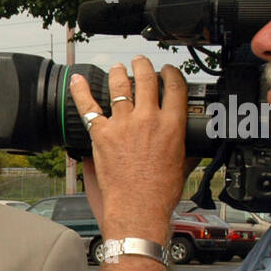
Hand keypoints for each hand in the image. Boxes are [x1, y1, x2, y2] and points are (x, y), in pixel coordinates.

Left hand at [69, 57, 191, 241]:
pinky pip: (88, 107)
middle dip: (143, 66)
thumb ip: (185, 148)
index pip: (175, 86)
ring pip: (119, 87)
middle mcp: (148, 119)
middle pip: (146, 80)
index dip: (171, 73)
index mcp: (172, 124)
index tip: (167, 70)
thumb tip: (192, 147)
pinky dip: (81, 91)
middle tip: (139, 62)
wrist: (138, 208)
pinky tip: (77, 80)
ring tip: (117, 69)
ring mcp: (123, 125)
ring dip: (118, 74)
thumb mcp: (183, 165)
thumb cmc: (160, 193)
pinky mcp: (102, 135)